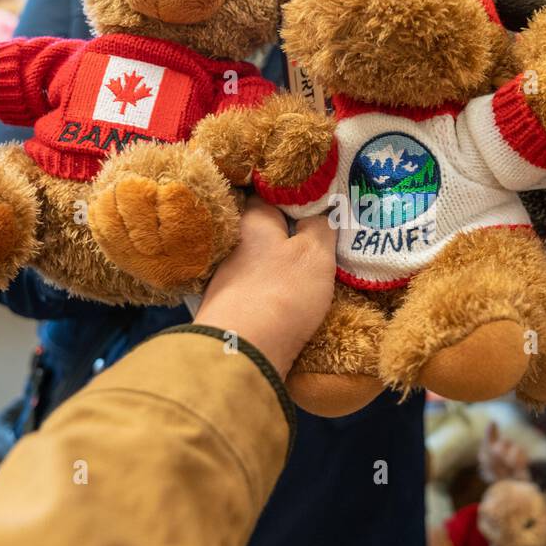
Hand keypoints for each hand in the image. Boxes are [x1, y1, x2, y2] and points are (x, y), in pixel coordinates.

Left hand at [193, 195, 335, 377]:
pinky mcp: (226, 311)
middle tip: (317, 237)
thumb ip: (321, 228)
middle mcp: (233, 246)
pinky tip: (285, 300)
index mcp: (251, 221)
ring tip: (305, 271)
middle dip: (285, 233)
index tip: (314, 198)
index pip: (267, 194)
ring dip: (276, 266)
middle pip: (262, 231)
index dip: (292, 194)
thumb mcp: (315, 253)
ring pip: (257, 263)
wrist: (241, 352)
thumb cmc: (282, 292)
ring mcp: (225, 280)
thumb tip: (319, 214)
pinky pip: (253, 290)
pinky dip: (269, 291)